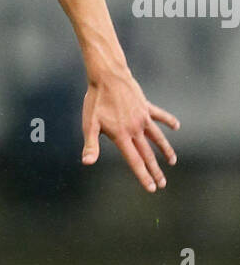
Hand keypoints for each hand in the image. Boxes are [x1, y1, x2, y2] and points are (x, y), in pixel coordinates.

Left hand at [81, 71, 179, 191]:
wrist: (108, 76)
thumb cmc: (95, 101)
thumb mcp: (89, 124)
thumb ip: (91, 145)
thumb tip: (87, 162)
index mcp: (122, 136)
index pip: (135, 161)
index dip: (143, 175)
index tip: (151, 187)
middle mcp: (135, 129)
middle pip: (148, 154)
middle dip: (155, 171)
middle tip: (162, 184)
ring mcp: (143, 117)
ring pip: (157, 138)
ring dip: (165, 150)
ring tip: (172, 162)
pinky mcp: (146, 107)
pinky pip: (160, 115)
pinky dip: (168, 121)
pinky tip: (176, 126)